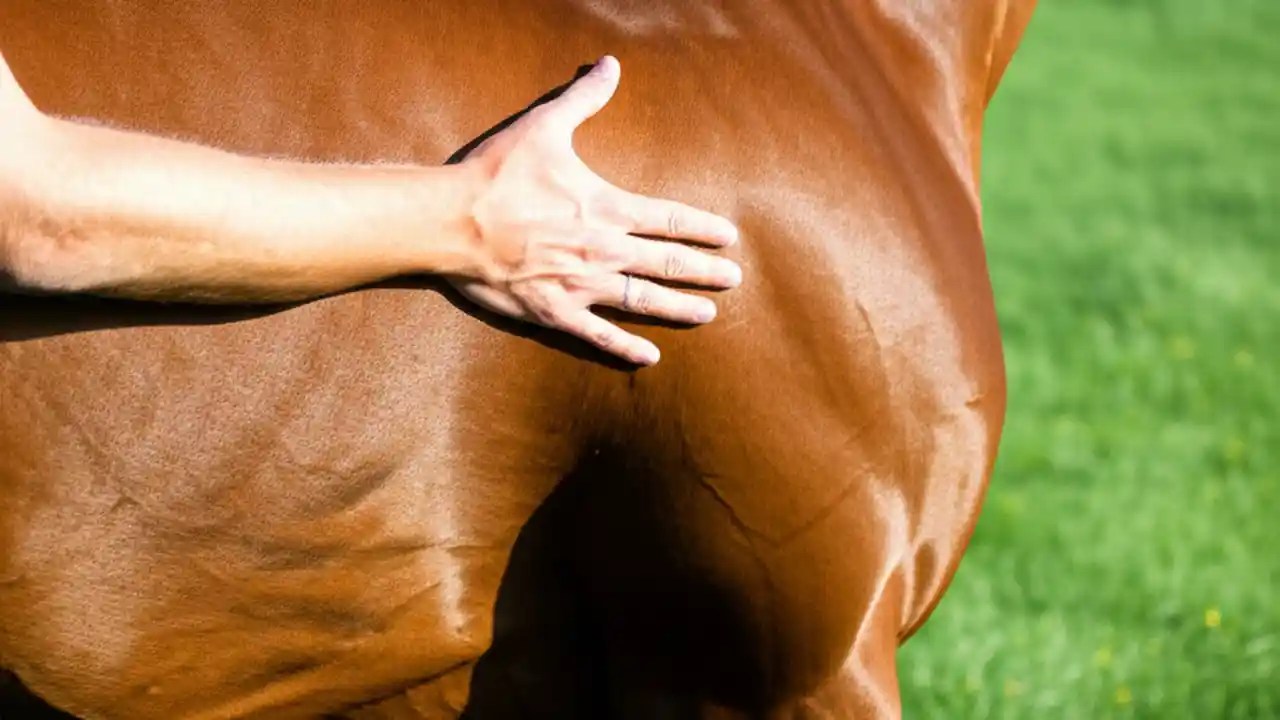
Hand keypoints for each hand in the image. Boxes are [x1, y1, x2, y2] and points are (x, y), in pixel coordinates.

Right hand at [451, 55, 741, 365]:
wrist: (450, 222)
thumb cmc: (495, 174)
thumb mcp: (542, 126)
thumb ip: (583, 98)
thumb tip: (610, 65)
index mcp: (605, 207)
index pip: (669, 219)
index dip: (702, 227)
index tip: (729, 237)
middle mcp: (603, 250)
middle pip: (667, 263)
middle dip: (704, 271)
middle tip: (733, 279)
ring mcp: (581, 285)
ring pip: (643, 301)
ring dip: (679, 308)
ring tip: (707, 314)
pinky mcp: (554, 312)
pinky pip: (598, 336)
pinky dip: (625, 348)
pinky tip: (649, 357)